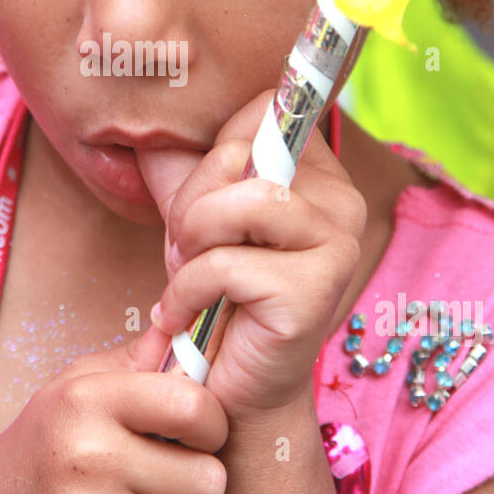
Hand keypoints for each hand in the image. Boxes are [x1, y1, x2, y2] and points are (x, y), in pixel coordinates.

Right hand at [0, 324, 228, 493]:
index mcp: (89, 401)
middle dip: (198, 483)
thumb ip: (140, 361)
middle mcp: (86, 458)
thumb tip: (196, 334)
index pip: (193, 408)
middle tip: (170, 481)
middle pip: (206, 481)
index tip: (198, 435)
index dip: (212, 425)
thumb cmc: (46, 444)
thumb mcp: (78, 386)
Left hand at [135, 88, 366, 425]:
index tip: (202, 203)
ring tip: (186, 277)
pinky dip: (188, 291)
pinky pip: (229, 264)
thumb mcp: (191, 214)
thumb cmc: (210, 296)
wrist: (224, 390)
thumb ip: (182, 159)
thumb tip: (150, 103)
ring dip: (192, 242)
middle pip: (246, 149)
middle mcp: (342, 202)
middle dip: (192, 201)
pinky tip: (187, 317)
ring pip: (244, 200)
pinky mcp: (315, 293)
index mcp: (318, 173)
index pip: (265, 107)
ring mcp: (337, 247)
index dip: (214, 148)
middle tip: (183, 252)